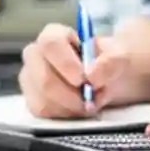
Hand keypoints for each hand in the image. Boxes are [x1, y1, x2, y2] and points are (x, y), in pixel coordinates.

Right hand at [19, 23, 133, 118]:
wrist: (106, 80)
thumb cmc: (107, 63)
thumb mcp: (119, 57)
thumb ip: (111, 61)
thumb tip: (92, 75)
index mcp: (54, 36)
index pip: (51, 43)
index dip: (66, 63)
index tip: (84, 79)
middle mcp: (35, 55)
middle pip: (45, 79)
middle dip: (73, 95)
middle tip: (93, 98)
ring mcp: (30, 79)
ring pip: (44, 100)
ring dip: (72, 107)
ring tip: (91, 102)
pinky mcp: (33, 101)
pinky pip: (45, 113)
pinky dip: (66, 115)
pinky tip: (79, 109)